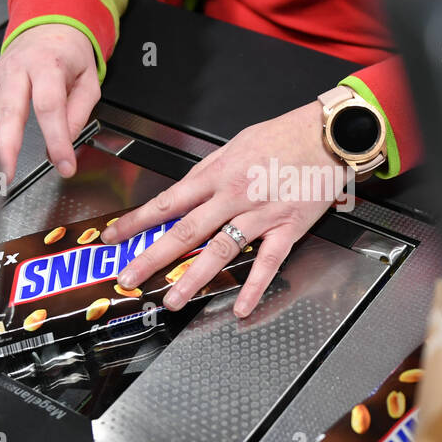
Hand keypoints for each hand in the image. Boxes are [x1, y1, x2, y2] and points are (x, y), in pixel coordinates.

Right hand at [0, 23, 100, 181]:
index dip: (56, 139)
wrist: (48, 25)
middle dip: (8, 147)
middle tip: (9, 174)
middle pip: (10, 112)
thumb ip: (78, 112)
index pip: (49, 107)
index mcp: (47, 65)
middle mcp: (18, 70)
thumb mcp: (88, 79)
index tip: (64, 164)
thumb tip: (66, 141)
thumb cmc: (68, 52)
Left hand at [100, 102, 352, 317]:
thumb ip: (210, 170)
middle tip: (129, 279)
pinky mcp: (288, 227)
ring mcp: (260, 214)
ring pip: (220, 250)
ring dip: (194, 278)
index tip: (114, 237)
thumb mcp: (237, 143)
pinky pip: (267, 261)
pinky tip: (242, 306)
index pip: (167, 202)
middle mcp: (233, 195)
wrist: (328, 134)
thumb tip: (186, 190)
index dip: (137, 222)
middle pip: (185, 231)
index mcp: (217, 174)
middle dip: (153, 257)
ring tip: (174, 300)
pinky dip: (254, 286)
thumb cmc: (285, 135)